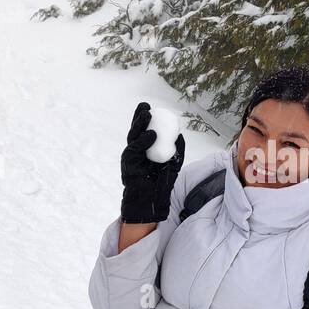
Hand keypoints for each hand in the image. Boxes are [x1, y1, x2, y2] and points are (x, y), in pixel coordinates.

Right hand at [120, 102, 185, 223]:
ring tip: (147, 114)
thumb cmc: (162, 184)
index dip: (144, 119)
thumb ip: (177, 151)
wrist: (153, 202)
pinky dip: (142, 141)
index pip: (142, 131)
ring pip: (133, 137)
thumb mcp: (174, 165)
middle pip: (135, 131)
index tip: (150, 108)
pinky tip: (151, 134)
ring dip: (139, 124)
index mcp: (145, 150)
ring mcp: (130, 159)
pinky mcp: (128, 166)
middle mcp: (135, 152)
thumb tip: (180, 135)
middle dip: (138, 117)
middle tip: (145, 106)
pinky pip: (134, 151)